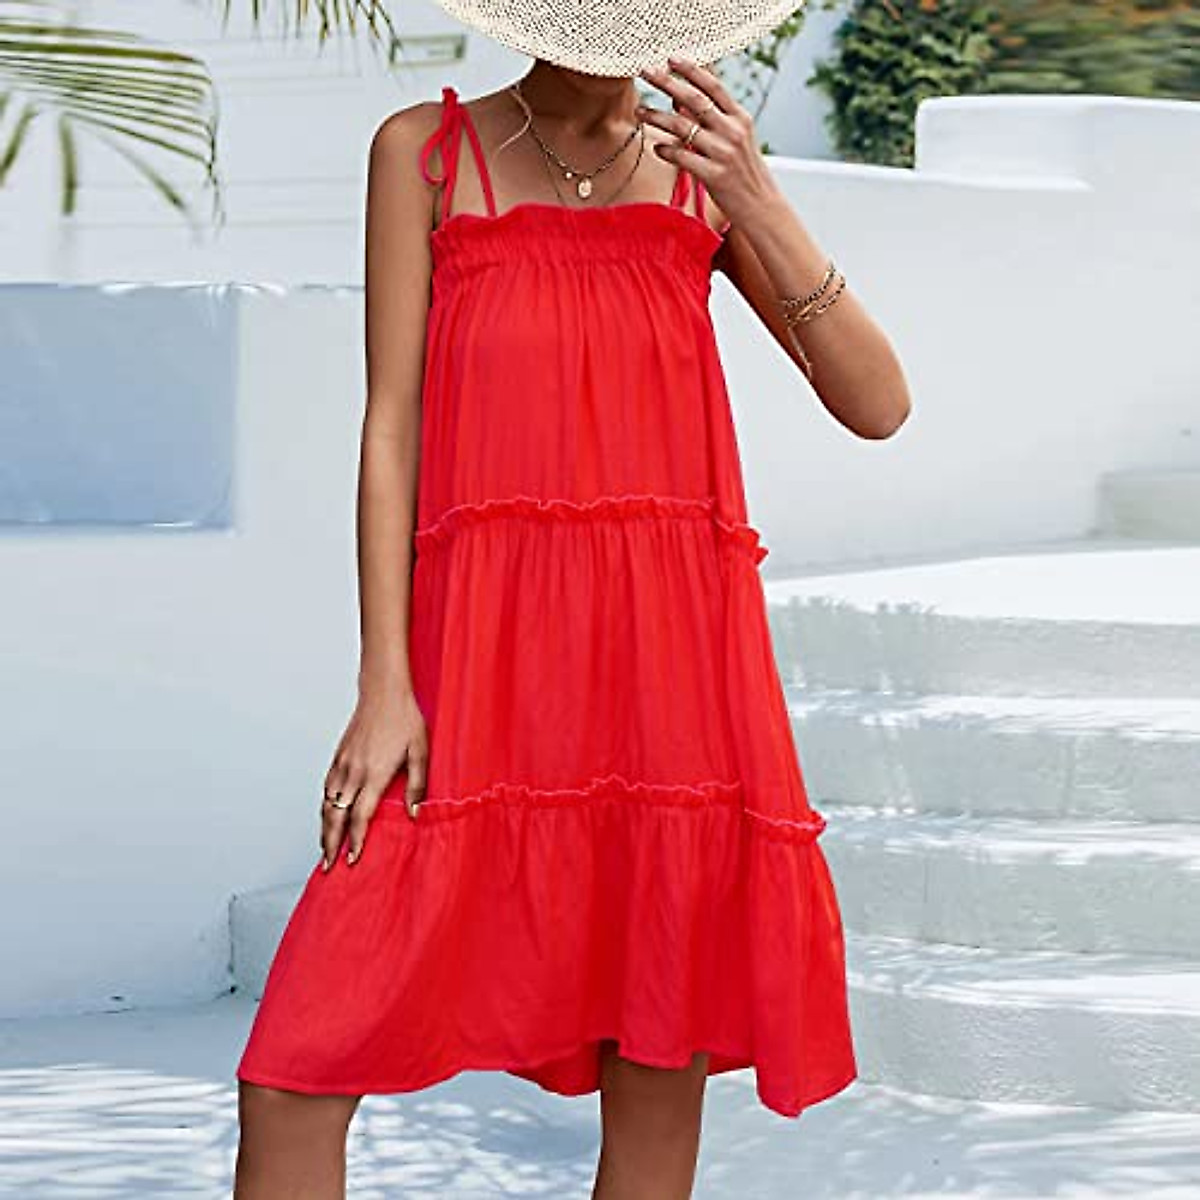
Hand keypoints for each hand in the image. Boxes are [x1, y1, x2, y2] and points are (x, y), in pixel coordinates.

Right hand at [320, 687, 427, 869]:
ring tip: (325, 848)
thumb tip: (414, 813)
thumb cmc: (405, 718)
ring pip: (327, 803)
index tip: (352, 859)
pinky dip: (324, 806)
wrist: (383, 692)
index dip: (355, 841)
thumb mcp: (420, 751)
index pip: (361, 817)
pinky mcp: (338, 756)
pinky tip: (328, 815)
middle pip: (336, 816)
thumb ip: (416, 784)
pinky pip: (326, 787)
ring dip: (324, 828)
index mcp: (374, 774)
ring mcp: (343, 763)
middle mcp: (354, 772)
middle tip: (329, 865)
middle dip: (330, 843)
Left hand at [636, 57, 779, 229]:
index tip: (670, 58)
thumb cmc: (744, 173)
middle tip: (645, 71)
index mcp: (740, 118)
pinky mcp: (714, 175)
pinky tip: (656, 148)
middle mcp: (733, 131)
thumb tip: (681, 103)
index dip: (691, 70)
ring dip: (657, 117)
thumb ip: (712, 121)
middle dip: (667, 82)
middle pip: (694, 100)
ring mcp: (723, 153)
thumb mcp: (735, 140)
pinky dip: (666, 151)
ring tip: (639, 111)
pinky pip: (683, 157)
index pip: (713, 86)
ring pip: (683, 127)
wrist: (761, 206)